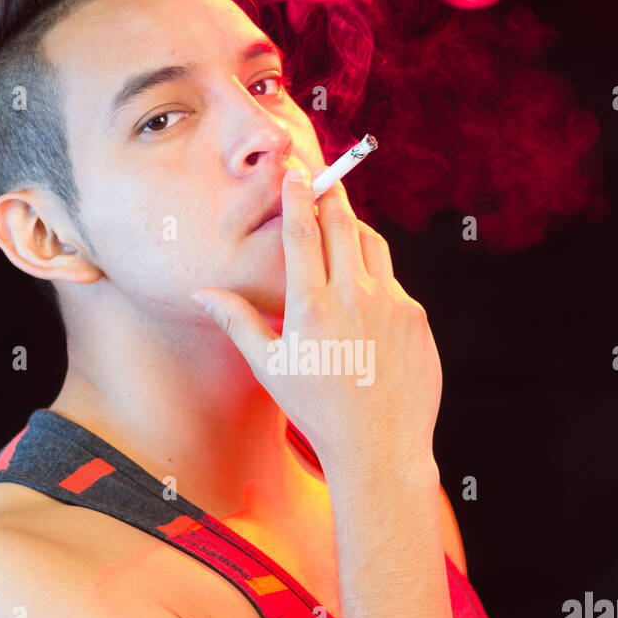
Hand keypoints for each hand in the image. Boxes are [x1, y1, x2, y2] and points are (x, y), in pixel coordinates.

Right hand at [191, 169, 441, 475]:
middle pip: (343, 225)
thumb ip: (236, 322)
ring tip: (343, 224)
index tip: (296, 170)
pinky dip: (377, 276)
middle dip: (332, 194)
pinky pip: (394, 282)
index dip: (298, 195)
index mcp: (311, 308)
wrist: (380, 447)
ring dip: (356, 228)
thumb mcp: (269, 368)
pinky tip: (365, 290)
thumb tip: (201, 293)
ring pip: (374, 245)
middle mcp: (354, 298)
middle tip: (325, 177)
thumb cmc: (317, 412)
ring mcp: (392, 305)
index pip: (302, 233)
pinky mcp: (416, 318)